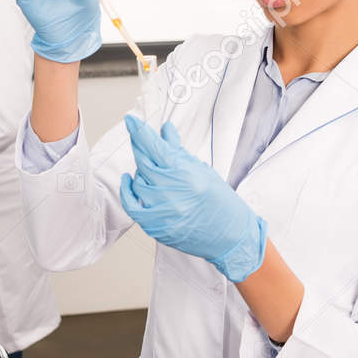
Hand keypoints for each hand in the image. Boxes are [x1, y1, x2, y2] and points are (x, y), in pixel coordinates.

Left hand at [119, 115, 266, 281]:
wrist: (230, 237)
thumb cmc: (221, 203)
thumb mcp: (203, 171)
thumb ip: (179, 151)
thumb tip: (165, 130)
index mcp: (185, 173)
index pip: (155, 146)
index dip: (140, 131)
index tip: (131, 121)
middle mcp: (170, 190)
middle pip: (143, 161)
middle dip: (139, 146)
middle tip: (138, 137)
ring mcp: (160, 209)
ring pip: (138, 180)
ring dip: (142, 171)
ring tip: (154, 169)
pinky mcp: (154, 225)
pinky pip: (131, 204)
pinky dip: (127, 191)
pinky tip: (128, 181)